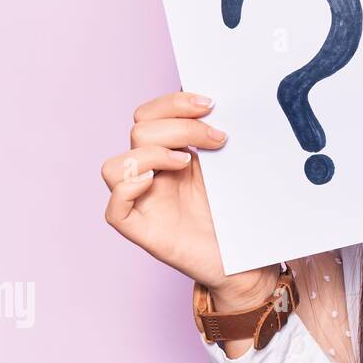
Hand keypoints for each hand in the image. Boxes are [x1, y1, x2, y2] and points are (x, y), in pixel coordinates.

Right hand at [101, 90, 278, 304]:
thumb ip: (216, 138)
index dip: (174, 102)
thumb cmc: (238, 215)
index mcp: (170, 153)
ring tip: (187, 163)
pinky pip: (114, 208)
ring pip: (115, 165)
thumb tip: (219, 102)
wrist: (247, 260)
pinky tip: (155, 183)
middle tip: (218, 139)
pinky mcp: (143, 231)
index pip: (150, 114)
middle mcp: (152, 175)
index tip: (211, 104)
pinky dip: (128, 188)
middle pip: (138, 131)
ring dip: (151, 154)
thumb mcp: (229, 167)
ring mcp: (144, 203)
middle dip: (180, 125)